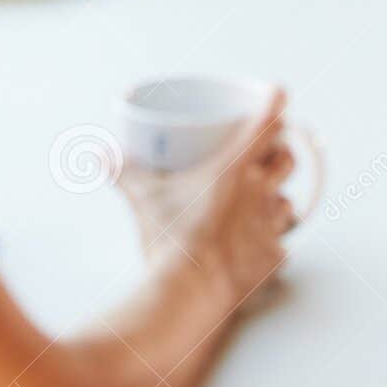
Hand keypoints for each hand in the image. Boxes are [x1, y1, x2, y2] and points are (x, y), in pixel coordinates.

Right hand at [119, 90, 293, 315]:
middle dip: (281, 153)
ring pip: (288, 201)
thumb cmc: (171, 237)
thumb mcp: (143, 197)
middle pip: (288, 159)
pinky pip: (280, 242)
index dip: (277, 105)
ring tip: (258, 201)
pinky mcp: (274, 256)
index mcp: (235, 166)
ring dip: (277, 197)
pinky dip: (269, 240)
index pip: (270, 122)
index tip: (276, 96)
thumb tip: (98, 153)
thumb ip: (122, 170)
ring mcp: (270, 224)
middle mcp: (261, 190)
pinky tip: (252, 243)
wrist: (190, 290)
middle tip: (265, 155)